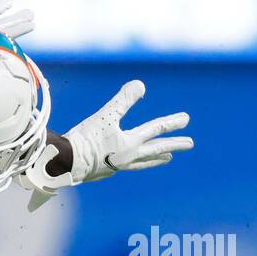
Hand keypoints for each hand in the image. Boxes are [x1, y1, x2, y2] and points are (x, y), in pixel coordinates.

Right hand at [63, 80, 191, 180]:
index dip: (171, 122)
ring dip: (157, 158)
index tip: (186, 119)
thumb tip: (141, 84)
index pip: (155, 129)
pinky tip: (130, 163)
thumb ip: (123, 101)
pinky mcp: (106, 171)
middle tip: (190, 143)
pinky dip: (136, 163)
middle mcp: (129, 156)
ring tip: (168, 158)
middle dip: (174, 144)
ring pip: (144, 161)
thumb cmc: (85, 140)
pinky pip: (128, 167)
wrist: (66, 164)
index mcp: (130, 143)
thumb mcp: (105, 117)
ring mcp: (118, 166)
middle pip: (156, 149)